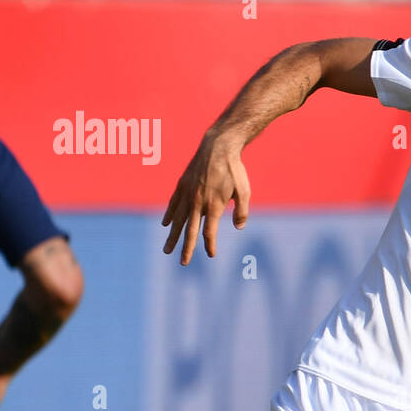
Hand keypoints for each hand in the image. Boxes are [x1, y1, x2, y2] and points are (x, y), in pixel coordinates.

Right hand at [161, 128, 251, 264]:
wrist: (218, 147)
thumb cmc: (235, 170)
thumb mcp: (245, 191)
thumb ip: (242, 212)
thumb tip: (238, 228)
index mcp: (214, 205)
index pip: (209, 232)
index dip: (209, 245)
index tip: (211, 254)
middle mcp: (197, 202)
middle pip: (189, 230)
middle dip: (186, 248)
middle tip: (182, 263)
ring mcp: (187, 193)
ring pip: (177, 219)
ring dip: (172, 236)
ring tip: (167, 249)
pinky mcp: (182, 185)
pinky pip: (173, 204)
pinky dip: (169, 215)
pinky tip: (166, 224)